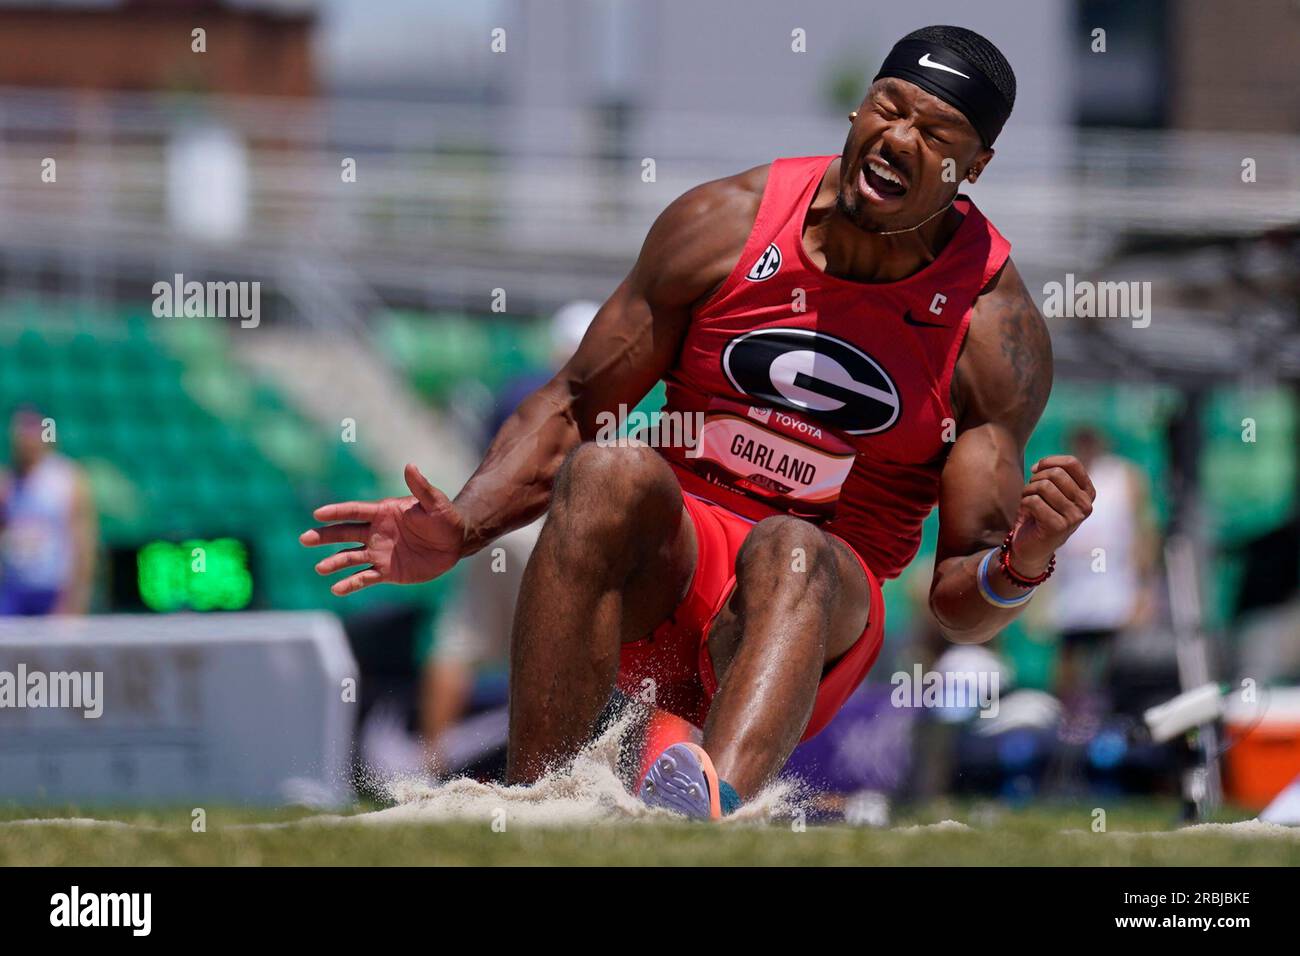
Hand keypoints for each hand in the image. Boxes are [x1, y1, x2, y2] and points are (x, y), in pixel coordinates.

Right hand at [299, 464, 465, 595]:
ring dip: (335, 562)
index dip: (337, 512)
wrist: (454, 543)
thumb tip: (410, 466)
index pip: (355, 511)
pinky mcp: (386, 571)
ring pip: (350, 557)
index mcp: (384, 513)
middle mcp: (376, 532)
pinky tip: (336, 589)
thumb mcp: (435, 503)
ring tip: (320, 568)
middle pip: (345, 533)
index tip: (318, 514)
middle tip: (304, 539)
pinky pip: (364, 577)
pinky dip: (350, 583)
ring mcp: (379, 552)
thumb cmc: (445, 518)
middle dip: (325, 536)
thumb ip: (421, 487)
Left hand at [1010, 454, 1095, 574]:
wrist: (1031, 547)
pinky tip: (1027, 513)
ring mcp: (1075, 517)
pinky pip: (1034, 501)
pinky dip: (1024, 503)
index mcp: (1088, 493)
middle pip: (1056, 473)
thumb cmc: (1039, 514)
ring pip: (1044, 486)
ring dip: (1028, 491)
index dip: (1049, 461)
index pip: (1072, 463)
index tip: (1036, 470)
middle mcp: (1086, 505)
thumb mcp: (1050, 490)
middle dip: (1036, 478)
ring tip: (1028, 501)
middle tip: (1030, 491)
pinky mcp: (1059, 527)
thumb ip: (1052, 474)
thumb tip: (1039, 465)